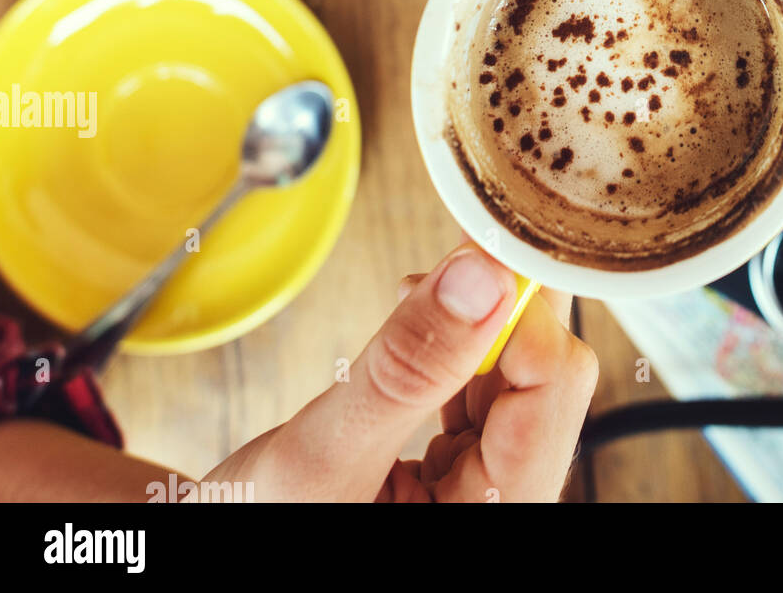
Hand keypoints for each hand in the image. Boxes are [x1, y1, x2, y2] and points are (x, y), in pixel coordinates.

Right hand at [201, 246, 596, 501]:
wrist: (227, 539)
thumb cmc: (255, 523)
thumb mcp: (323, 453)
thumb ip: (407, 369)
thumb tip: (482, 276)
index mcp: (496, 515)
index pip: (555, 389)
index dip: (522, 308)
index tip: (480, 249)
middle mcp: (505, 501)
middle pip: (551, 375)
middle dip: (507, 304)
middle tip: (462, 244)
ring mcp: (489, 483)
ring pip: (524, 369)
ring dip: (483, 316)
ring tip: (431, 285)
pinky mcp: (466, 463)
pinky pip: (489, 384)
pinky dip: (462, 339)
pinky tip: (429, 316)